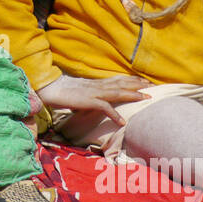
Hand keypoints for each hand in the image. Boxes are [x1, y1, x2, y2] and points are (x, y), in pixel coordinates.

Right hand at [36, 73, 151, 129]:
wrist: (49, 89)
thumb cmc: (62, 92)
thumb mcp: (80, 93)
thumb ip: (90, 95)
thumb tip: (97, 100)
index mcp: (96, 83)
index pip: (118, 79)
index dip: (132, 80)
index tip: (144, 81)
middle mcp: (98, 86)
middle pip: (121, 83)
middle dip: (138, 85)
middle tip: (152, 86)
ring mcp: (93, 92)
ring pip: (117, 92)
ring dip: (132, 95)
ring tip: (146, 98)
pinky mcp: (88, 100)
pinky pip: (104, 107)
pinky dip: (114, 114)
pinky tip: (122, 122)